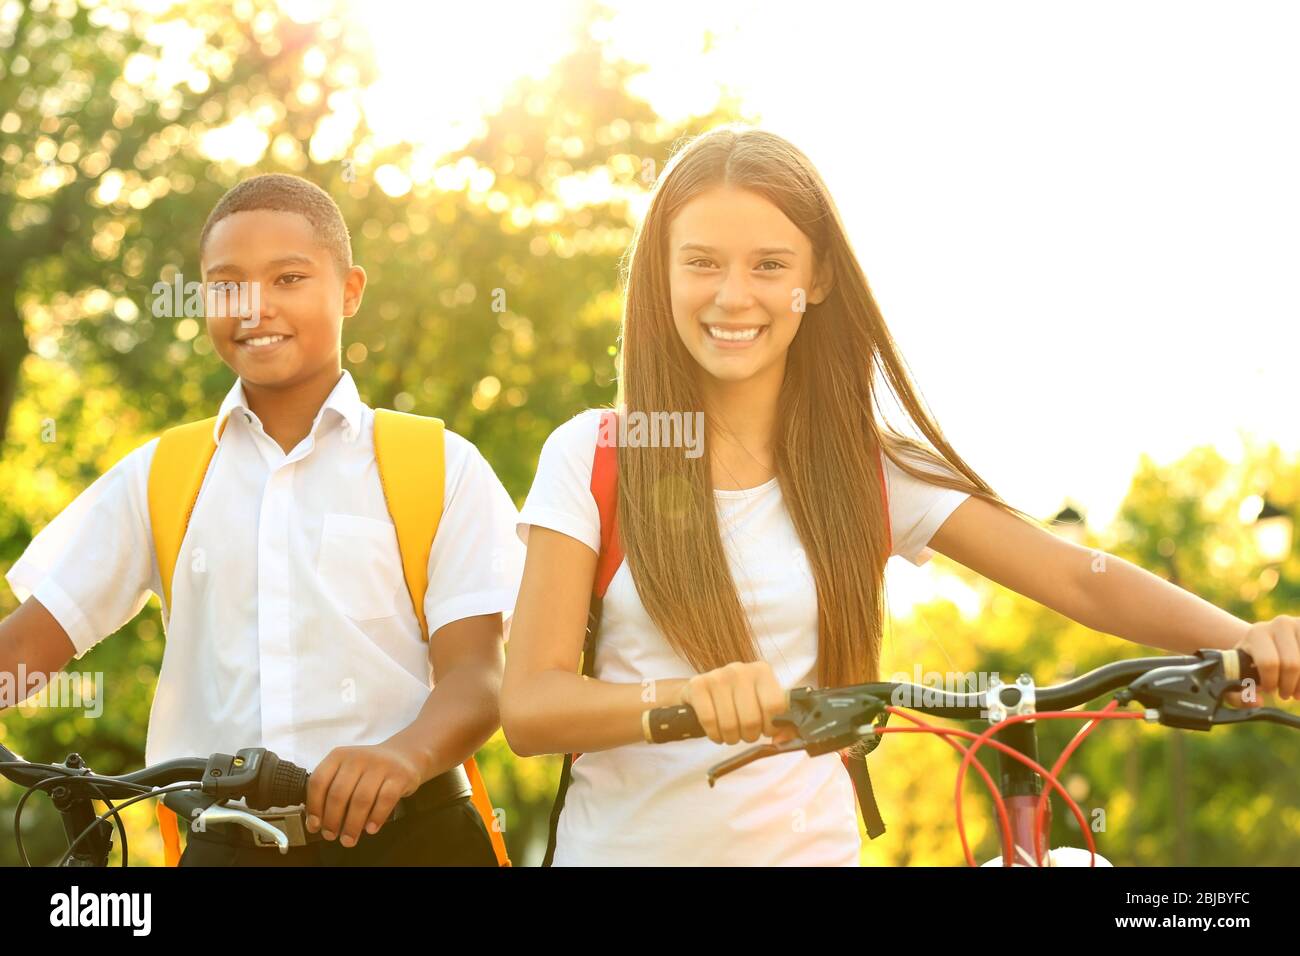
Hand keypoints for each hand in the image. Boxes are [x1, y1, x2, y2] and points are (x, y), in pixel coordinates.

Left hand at [306, 741, 424, 845]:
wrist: (403, 756)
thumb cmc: (368, 771)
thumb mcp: (346, 772)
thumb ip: (330, 792)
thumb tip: (315, 823)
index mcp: (338, 756)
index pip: (319, 781)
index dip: (314, 806)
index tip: (315, 825)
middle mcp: (358, 757)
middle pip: (339, 793)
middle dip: (332, 820)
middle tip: (331, 836)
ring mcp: (380, 765)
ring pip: (361, 799)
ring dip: (352, 824)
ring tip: (349, 839)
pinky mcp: (400, 775)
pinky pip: (386, 799)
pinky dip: (376, 817)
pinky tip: (371, 829)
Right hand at [675, 660, 792, 744]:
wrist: (702, 691)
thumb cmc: (738, 701)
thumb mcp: (763, 706)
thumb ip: (782, 724)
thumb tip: (782, 740)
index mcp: (762, 671)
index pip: (775, 705)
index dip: (771, 726)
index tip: (765, 729)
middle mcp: (740, 669)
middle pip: (751, 719)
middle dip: (749, 736)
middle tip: (746, 735)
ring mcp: (717, 675)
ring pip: (729, 723)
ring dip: (731, 738)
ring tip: (731, 734)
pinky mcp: (697, 685)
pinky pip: (709, 721)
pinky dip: (714, 734)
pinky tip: (716, 732)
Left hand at [1229, 615, 1299, 704]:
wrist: (1269, 642)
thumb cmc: (1252, 664)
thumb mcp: (1238, 677)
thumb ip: (1237, 696)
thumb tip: (1258, 702)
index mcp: (1257, 633)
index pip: (1269, 662)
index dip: (1271, 682)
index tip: (1269, 690)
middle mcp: (1280, 624)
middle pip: (1292, 665)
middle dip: (1289, 686)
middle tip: (1285, 695)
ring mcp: (1299, 624)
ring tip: (1295, 691)